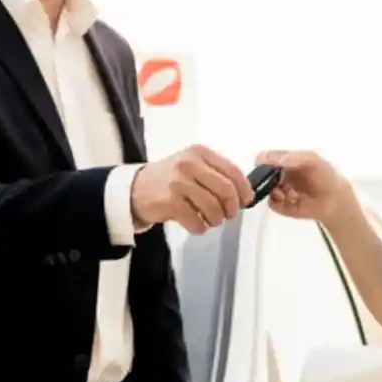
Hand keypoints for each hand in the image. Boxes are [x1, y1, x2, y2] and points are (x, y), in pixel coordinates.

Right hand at [132, 145, 252, 234]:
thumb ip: (215, 173)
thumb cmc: (169, 179)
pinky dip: (200, 228)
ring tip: (210, 220)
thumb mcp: (192, 165)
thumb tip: (243, 193)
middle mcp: (189, 164)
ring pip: (213, 208)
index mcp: (200, 152)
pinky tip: (196, 225)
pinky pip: (196, 221)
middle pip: (226, 190)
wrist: (135, 189)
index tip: (245, 201)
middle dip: (232, 207)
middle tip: (228, 214)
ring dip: (216, 220)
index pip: (233, 171)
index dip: (244, 190)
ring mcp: (179, 182)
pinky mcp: (170, 201)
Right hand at [253, 150, 350, 223]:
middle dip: (266, 179)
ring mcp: (278, 190)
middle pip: (261, 175)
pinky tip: (290, 200)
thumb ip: (295, 158)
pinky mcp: (281, 205)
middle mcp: (278, 174)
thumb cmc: (324, 175)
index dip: (263, 162)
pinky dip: (279, 202)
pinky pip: (272, 204)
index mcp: (283, 160)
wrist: (334, 198)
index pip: (264, 158)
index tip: (268, 166)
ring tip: (285, 193)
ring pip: (265, 190)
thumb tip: (278, 160)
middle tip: (276, 181)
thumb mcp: (312, 160)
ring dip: (273, 191)